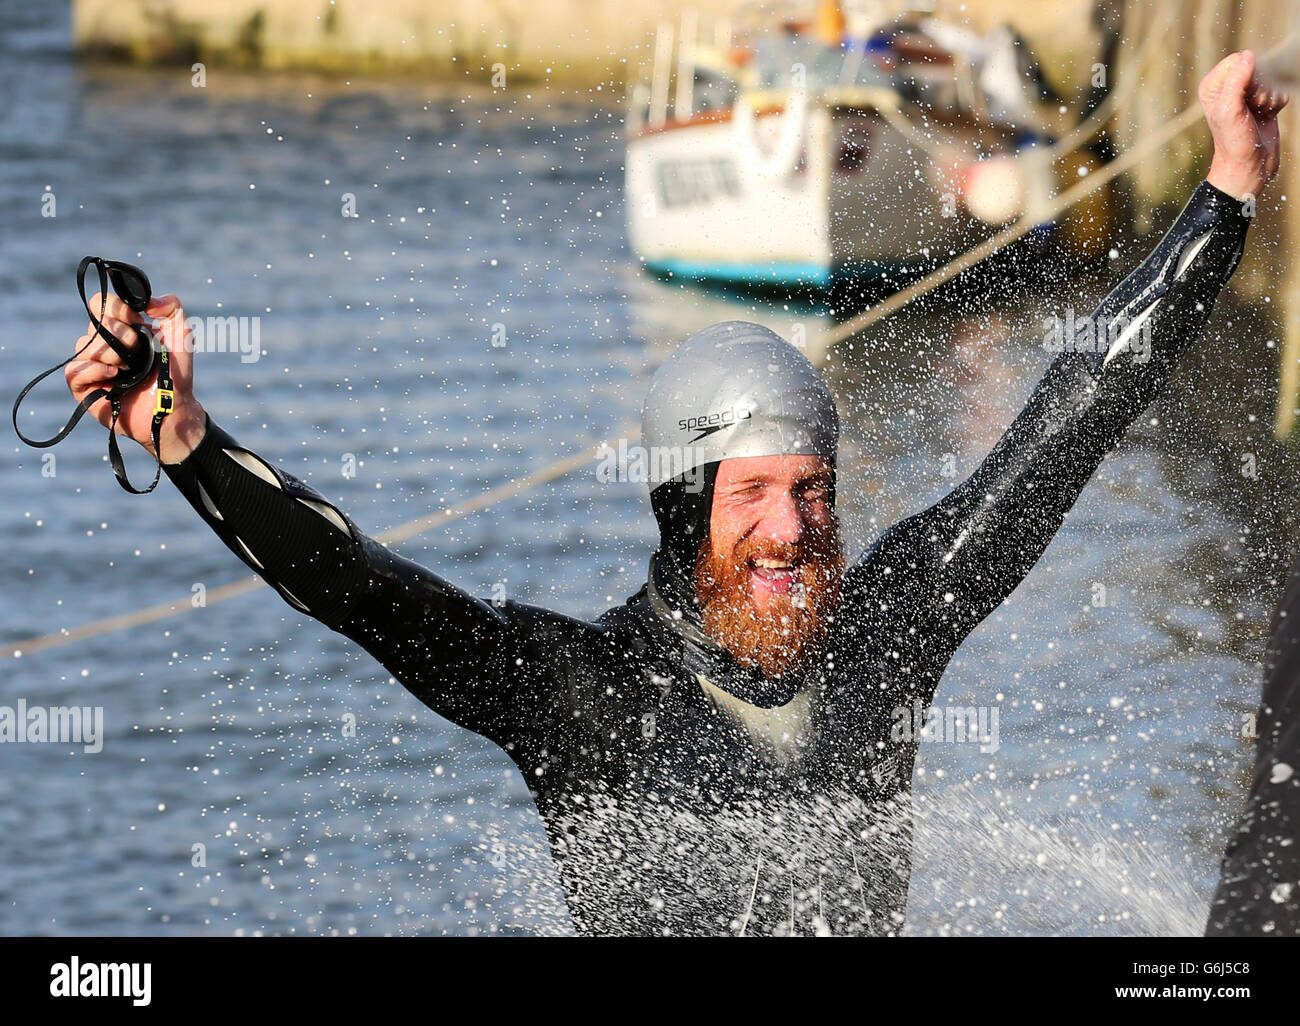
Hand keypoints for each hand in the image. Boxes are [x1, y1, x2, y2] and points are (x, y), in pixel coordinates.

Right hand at [63, 291, 207, 463]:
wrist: (174, 408)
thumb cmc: (176, 373)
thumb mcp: (182, 335)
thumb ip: (172, 307)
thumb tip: (147, 300)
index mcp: (120, 328)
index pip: (100, 303)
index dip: (116, 307)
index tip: (137, 319)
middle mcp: (102, 344)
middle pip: (94, 323)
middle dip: (119, 333)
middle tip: (137, 348)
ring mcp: (92, 365)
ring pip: (83, 345)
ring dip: (111, 353)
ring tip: (129, 367)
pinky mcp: (84, 388)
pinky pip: (75, 370)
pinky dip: (95, 370)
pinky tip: (116, 375)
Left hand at [1200, 50, 1288, 201]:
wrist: (1249, 166)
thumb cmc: (1234, 142)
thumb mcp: (1229, 111)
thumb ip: (1236, 81)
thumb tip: (1248, 55)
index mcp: (1213, 86)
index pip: (1238, 60)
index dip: (1248, 76)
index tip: (1244, 98)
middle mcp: (1227, 88)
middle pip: (1257, 67)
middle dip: (1261, 87)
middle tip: (1253, 108)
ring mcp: (1246, 95)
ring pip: (1271, 78)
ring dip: (1271, 96)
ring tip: (1259, 114)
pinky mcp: (1263, 102)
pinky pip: (1280, 89)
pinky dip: (1278, 102)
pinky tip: (1268, 116)